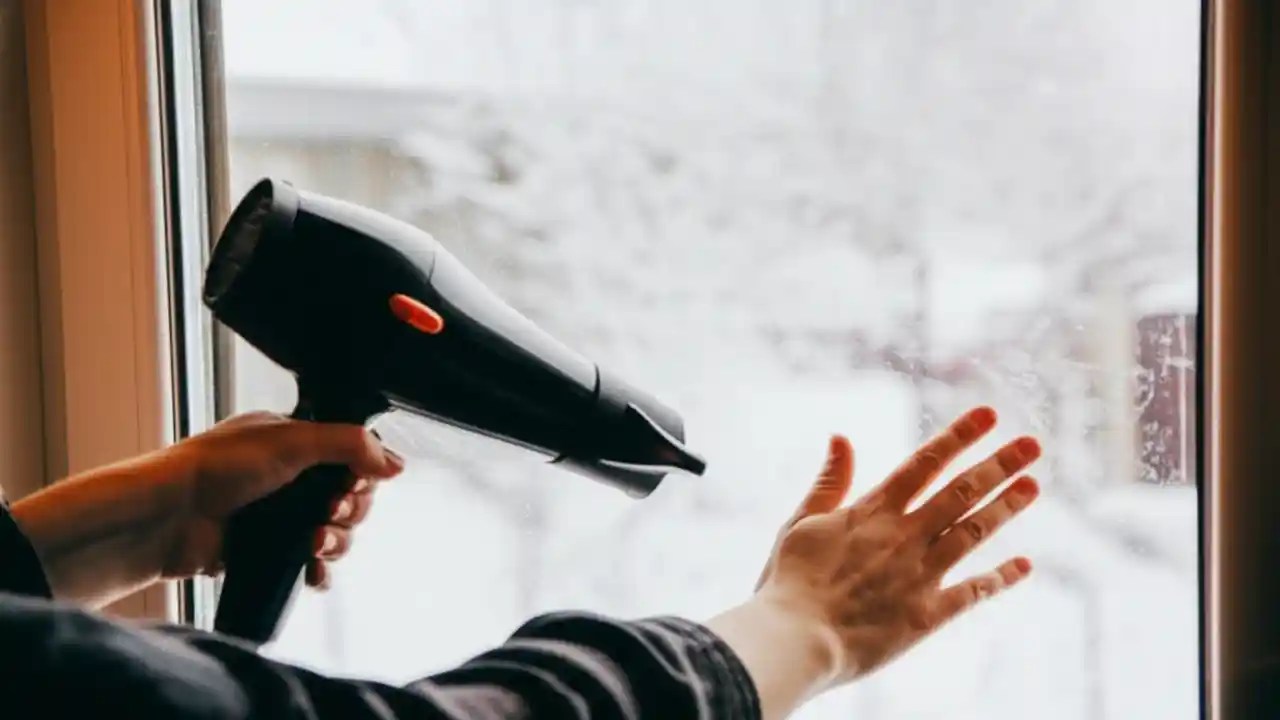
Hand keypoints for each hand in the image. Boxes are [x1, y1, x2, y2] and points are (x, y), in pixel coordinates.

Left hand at [11, 411, 403, 607]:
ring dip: (335, 543)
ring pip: (334, 536)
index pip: (351, 460)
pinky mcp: (267, 552)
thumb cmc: (216, 468)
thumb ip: (350, 445)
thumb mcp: (292, 441)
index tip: (351, 486)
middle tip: (329, 515)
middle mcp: (290, 479)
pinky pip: (309, 567)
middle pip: (349, 501)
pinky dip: (317, 572)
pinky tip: (313, 573)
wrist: (166, 517)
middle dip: (348, 513)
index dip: (361, 477)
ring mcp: (279, 518)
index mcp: (294, 443)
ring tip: (314, 544)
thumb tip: (396, 464)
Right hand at [708, 406, 1040, 719]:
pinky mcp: (928, 615)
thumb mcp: (801, 523)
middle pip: (961, 492)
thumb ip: (829, 482)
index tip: (989, 415)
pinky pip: (972, 592)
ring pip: (973, 533)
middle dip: (998, 465)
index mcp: (872, 512)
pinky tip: (1024, 566)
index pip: (925, 463)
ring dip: (1005, 508)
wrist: (795, 639)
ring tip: (1033, 486)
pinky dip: (1000, 578)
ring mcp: (920, 575)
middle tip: (1032, 445)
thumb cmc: (790, 583)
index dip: (959, 436)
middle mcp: (904, 536)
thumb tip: (841, 437)